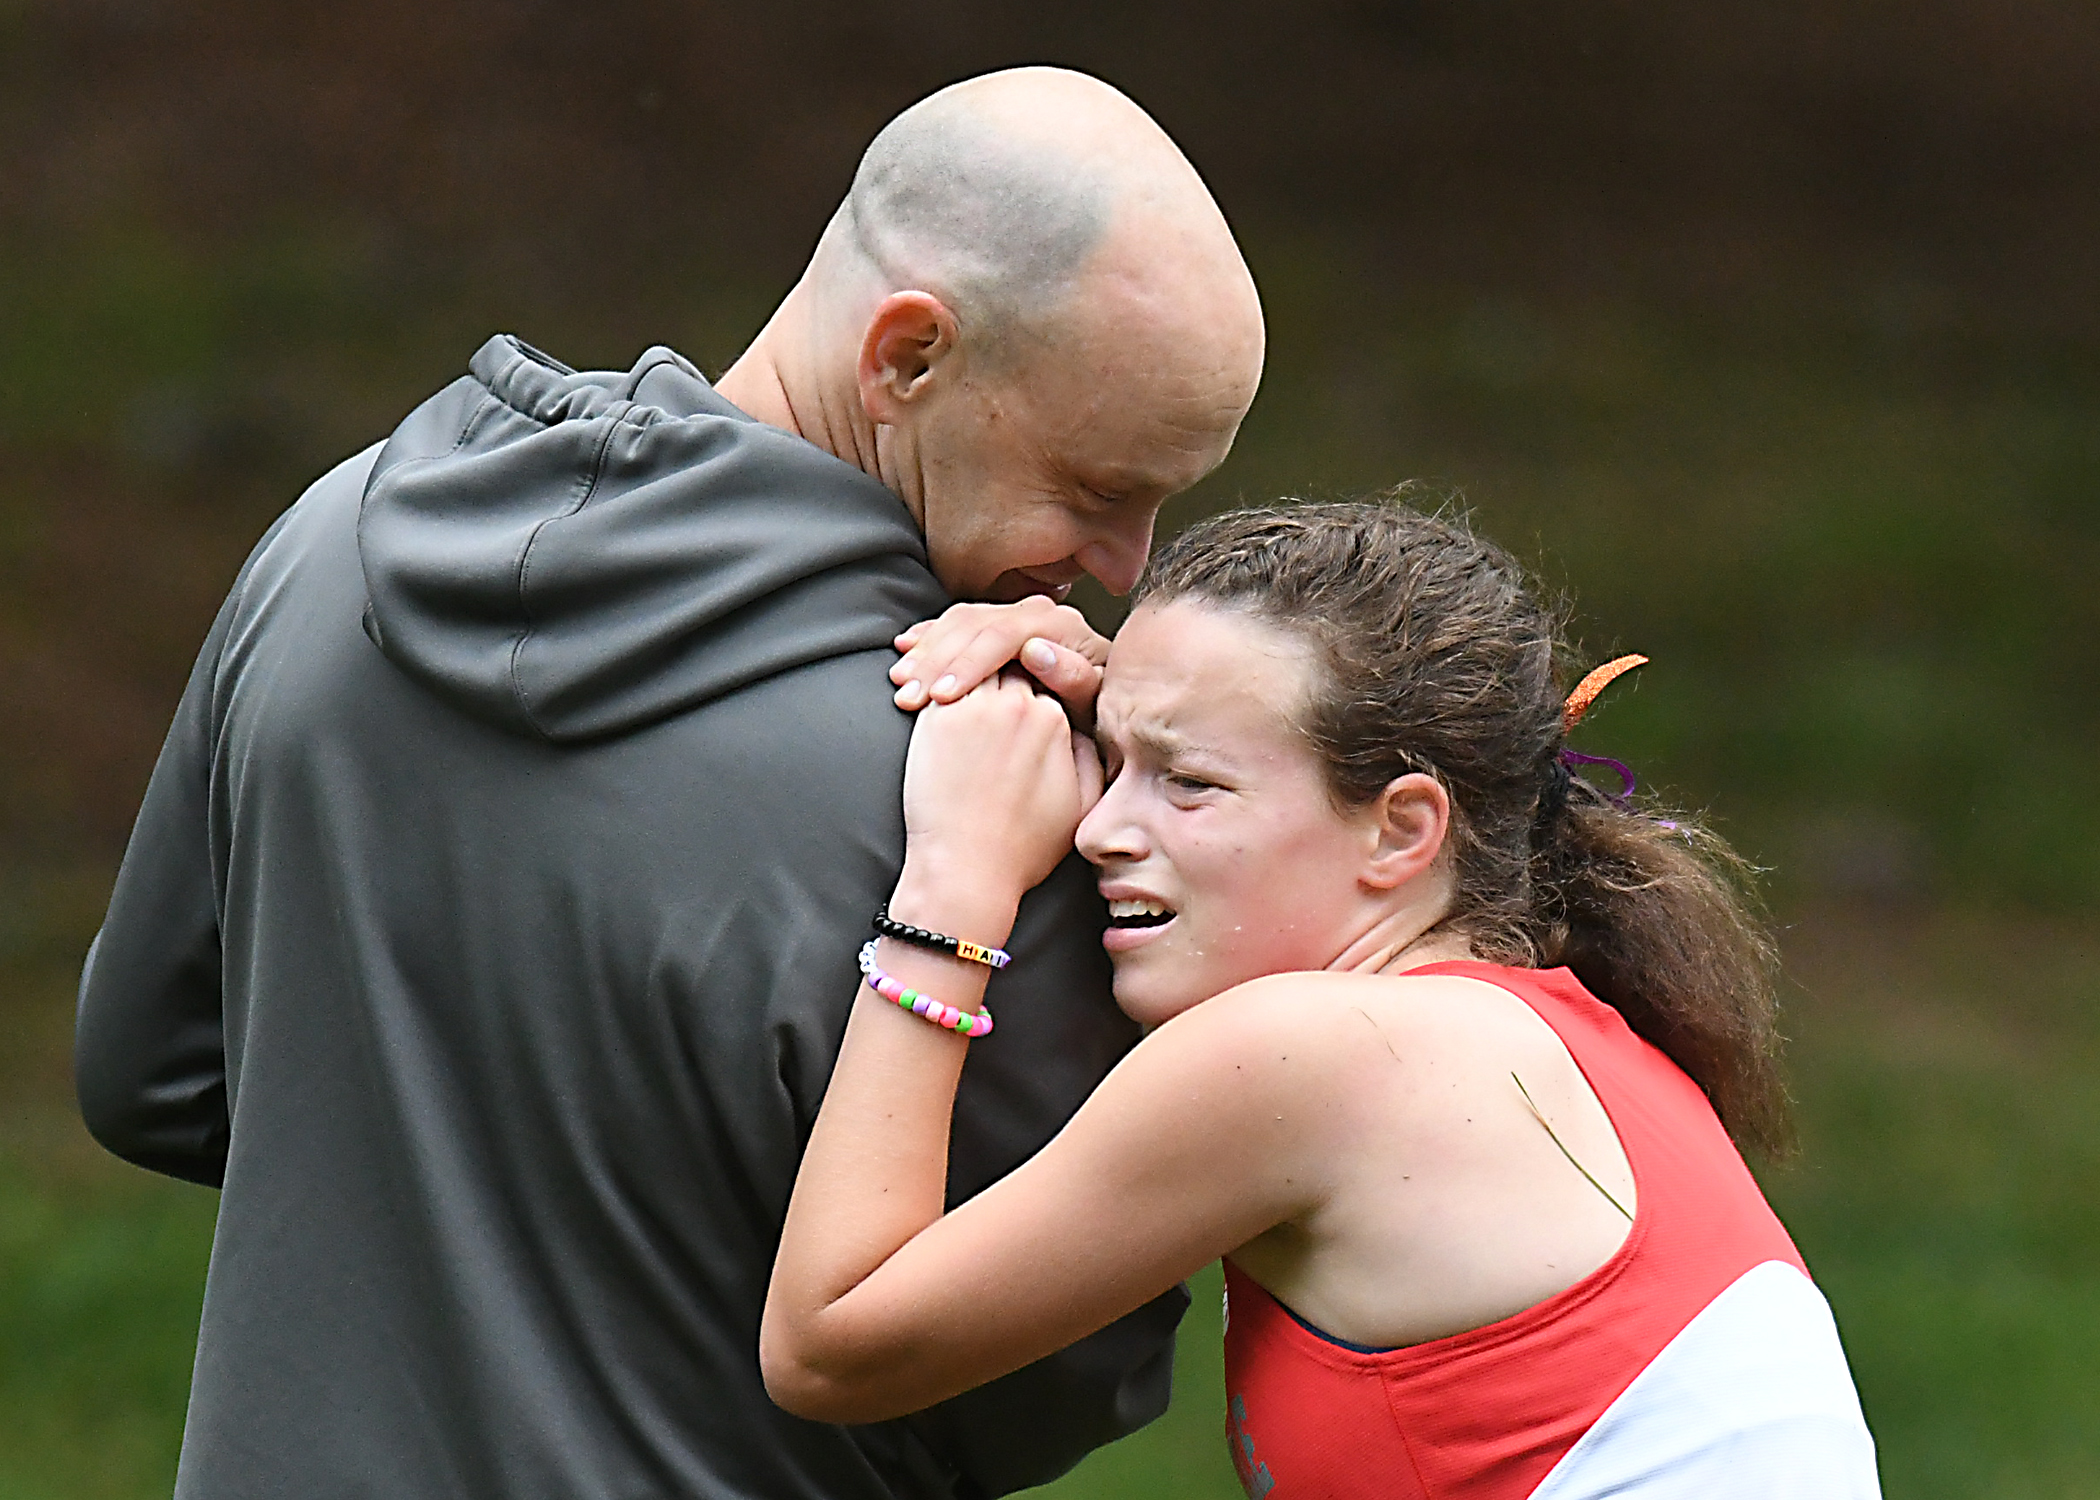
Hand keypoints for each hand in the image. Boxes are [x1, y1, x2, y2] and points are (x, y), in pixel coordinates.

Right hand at [891, 599, 1109, 726]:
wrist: (1104, 712)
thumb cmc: (1102, 716)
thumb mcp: (1096, 704)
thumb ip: (1075, 677)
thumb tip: (1037, 651)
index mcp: (1061, 626)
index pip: (1004, 635)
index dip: (969, 664)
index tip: (942, 696)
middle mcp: (1038, 614)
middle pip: (974, 623)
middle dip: (936, 657)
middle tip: (908, 692)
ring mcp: (1015, 618)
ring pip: (959, 621)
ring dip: (925, 650)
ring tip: (900, 680)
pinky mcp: (998, 629)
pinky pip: (955, 624)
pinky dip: (928, 638)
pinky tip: (905, 650)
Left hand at [901, 674, 1092, 902]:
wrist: (967, 870)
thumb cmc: (1020, 848)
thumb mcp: (1081, 805)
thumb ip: (1089, 755)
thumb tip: (1082, 726)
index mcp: (1056, 722)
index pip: (1044, 674)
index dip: (1032, 677)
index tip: (1014, 689)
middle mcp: (1019, 708)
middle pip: (1010, 661)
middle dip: (1000, 664)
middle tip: (980, 672)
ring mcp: (976, 709)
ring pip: (974, 663)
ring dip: (965, 665)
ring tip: (953, 678)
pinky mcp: (937, 718)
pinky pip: (938, 678)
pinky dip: (935, 678)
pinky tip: (926, 685)